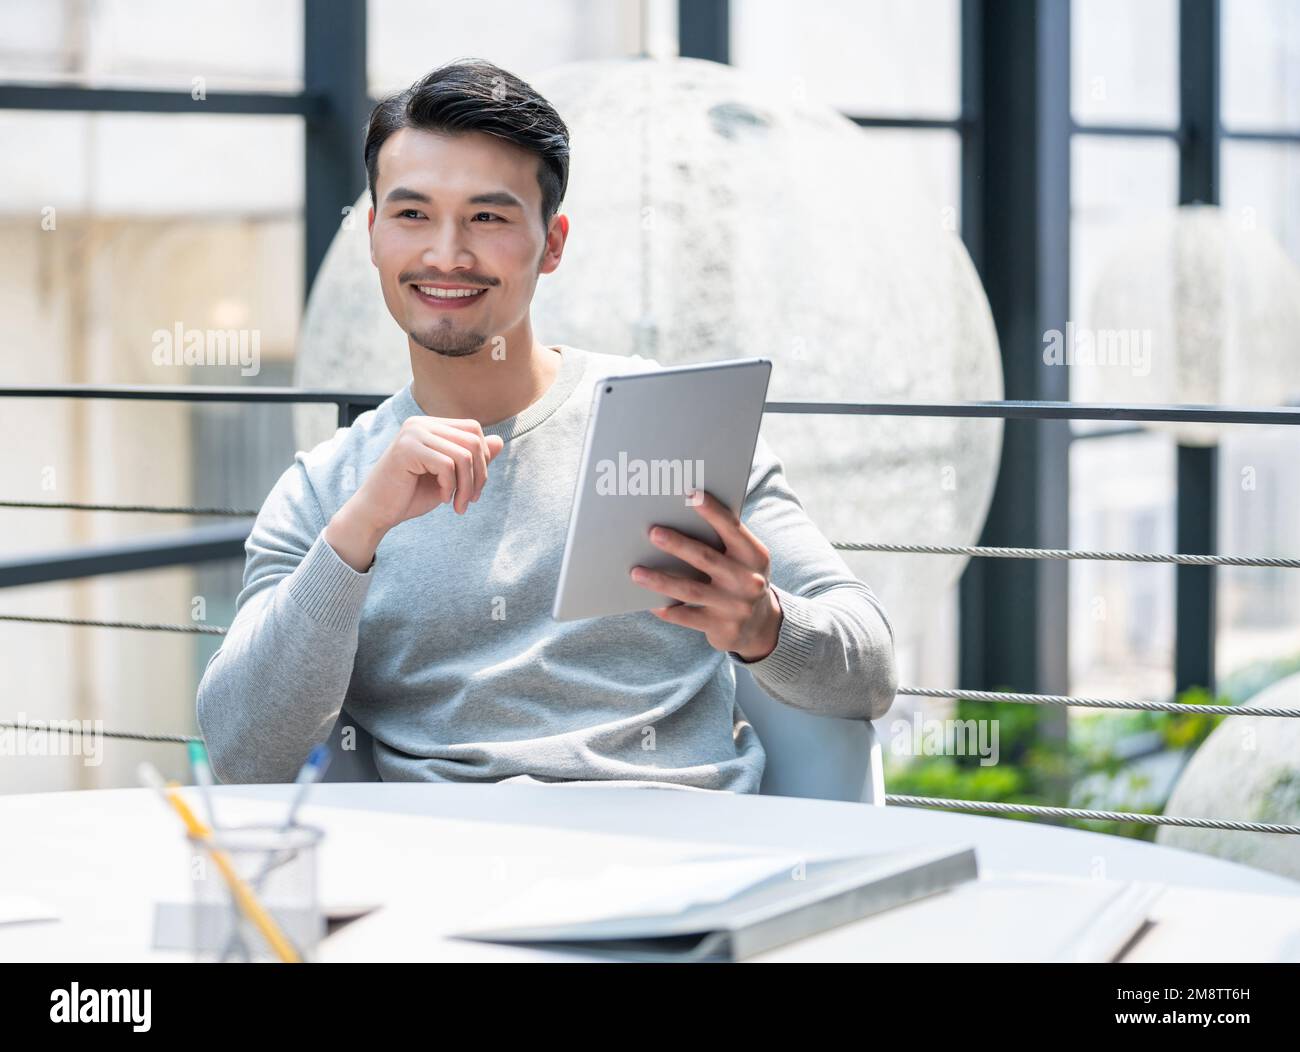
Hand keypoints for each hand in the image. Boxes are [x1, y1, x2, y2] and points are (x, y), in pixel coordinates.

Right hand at [358, 415, 504, 529]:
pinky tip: (441, 499)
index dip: (483, 459)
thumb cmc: (410, 495)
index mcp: (430, 425)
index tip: (474, 488)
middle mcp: (421, 423)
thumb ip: (471, 459)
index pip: (473, 430)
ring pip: (464, 455)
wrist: (376, 512)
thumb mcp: (449, 477)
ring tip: (459, 505)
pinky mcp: (407, 449)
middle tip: (471, 500)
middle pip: (473, 441)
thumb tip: (500, 440)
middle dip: (479, 475)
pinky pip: (447, 466)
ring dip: (467, 486)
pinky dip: (451, 487)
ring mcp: (413, 433)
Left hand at [629, 489, 782, 660]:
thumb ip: (724, 542)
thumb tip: (680, 517)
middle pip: (706, 558)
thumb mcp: (745, 560)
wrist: (761, 625)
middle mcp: (748, 580)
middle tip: (652, 532)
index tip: (691, 494)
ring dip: (660, 580)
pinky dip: (667, 609)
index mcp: (754, 556)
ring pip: (690, 590)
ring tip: (636, 572)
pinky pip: (686, 617)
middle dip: (677, 544)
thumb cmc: (742, 579)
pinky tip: (649, 603)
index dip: (712, 511)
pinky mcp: (722, 627)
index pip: (732, 529)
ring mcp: (735, 606)